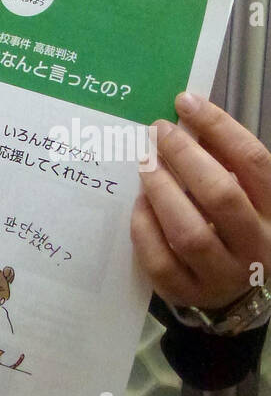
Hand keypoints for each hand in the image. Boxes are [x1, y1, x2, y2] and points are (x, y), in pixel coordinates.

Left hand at [131, 92, 270, 310]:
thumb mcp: (243, 189)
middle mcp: (256, 245)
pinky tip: (140, 203)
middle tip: (158, 131)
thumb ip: (222, 157)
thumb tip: (186, 111)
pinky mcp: (188, 293)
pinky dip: (145, 227)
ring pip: (190, 233)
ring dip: (162, 191)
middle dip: (184, 156)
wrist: (235, 286)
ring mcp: (223, 275)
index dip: (218, 126)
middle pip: (221, 196)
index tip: (185, 101)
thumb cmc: (234, 222)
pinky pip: (161, 262)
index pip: (253, 161)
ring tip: (145, 163)